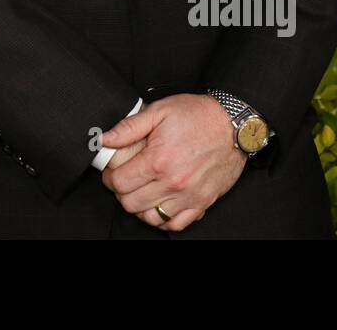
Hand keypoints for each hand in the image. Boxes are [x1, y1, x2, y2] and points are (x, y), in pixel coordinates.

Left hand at [98, 93, 247, 231]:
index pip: (120, 183)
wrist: (232, 125)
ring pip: (151, 218)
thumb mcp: (158, 112)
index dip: (109, 178)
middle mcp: (173, 183)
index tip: (111, 172)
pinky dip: (163, 219)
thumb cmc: (197, 116)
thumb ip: (128, 127)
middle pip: (131, 203)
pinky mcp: (202, 203)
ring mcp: (188, 196)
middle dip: (122, 193)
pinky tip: (159, 204)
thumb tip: (104, 139)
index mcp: (158, 160)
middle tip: (124, 181)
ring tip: (140, 192)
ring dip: (140, 207)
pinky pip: (176, 224)